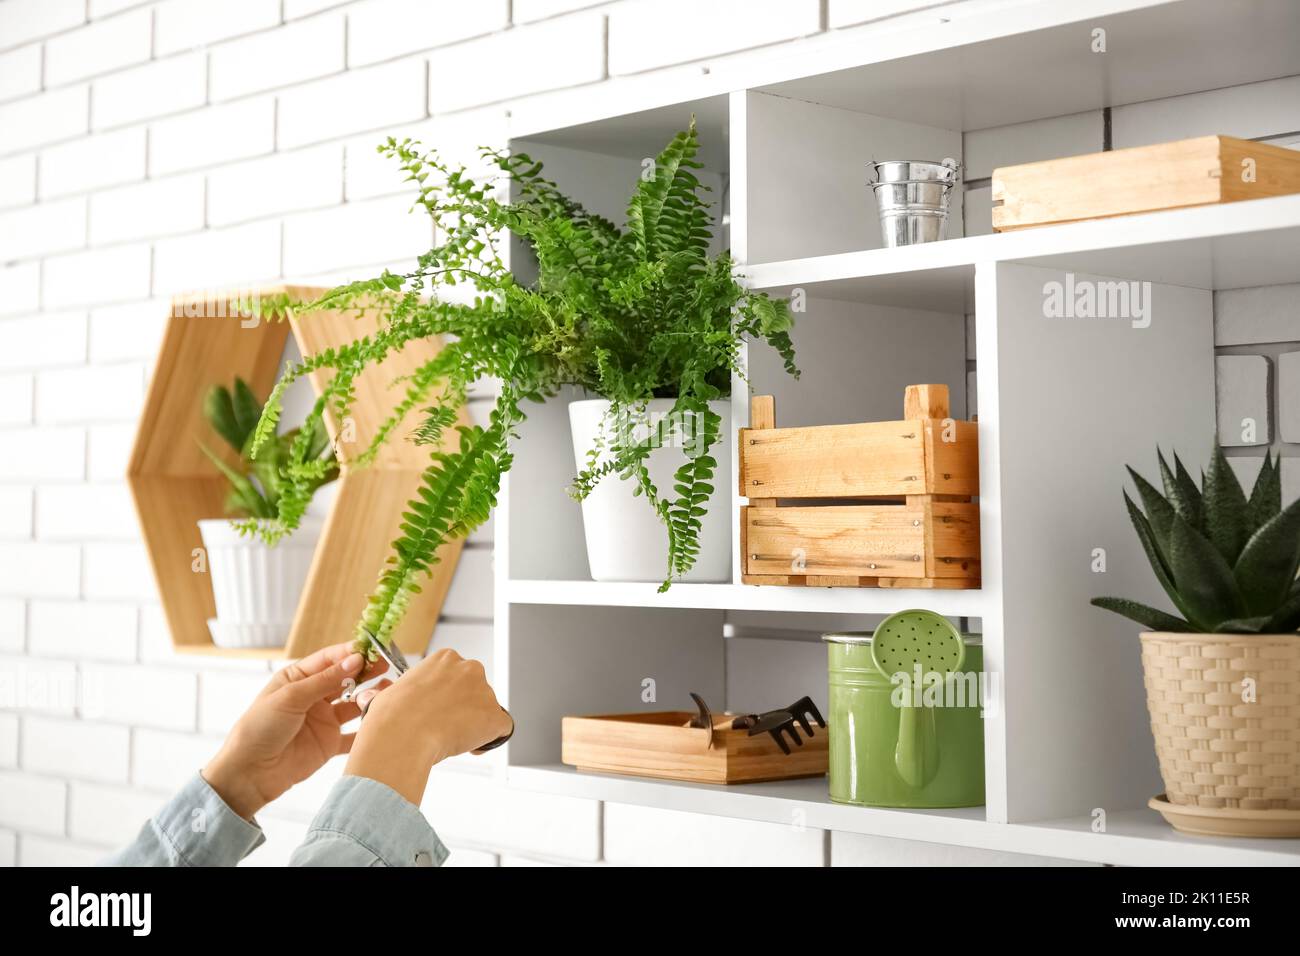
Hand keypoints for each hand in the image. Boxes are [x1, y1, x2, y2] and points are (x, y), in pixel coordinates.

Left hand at [203, 642, 387, 819]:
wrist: (250, 773)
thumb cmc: (259, 728)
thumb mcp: (290, 698)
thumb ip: (324, 681)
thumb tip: (355, 660)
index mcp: (297, 679)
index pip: (329, 660)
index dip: (350, 653)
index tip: (371, 649)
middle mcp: (313, 697)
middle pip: (345, 679)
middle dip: (365, 671)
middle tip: (387, 664)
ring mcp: (323, 720)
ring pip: (354, 704)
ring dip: (370, 696)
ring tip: (389, 689)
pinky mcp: (330, 743)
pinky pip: (355, 735)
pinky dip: (368, 728)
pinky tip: (384, 720)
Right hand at [345, 648, 510, 805]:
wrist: (401, 736)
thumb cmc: (391, 716)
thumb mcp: (390, 693)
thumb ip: (398, 692)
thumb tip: (372, 697)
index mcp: (445, 658)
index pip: (457, 676)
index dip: (449, 696)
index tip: (439, 709)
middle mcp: (470, 668)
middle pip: (475, 690)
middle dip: (465, 707)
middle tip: (446, 726)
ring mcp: (485, 692)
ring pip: (487, 710)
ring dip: (475, 724)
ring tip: (452, 739)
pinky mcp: (495, 716)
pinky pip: (501, 729)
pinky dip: (490, 739)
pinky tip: (471, 747)